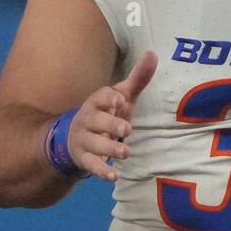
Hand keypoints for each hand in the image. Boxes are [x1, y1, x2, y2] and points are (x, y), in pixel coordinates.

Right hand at [67, 51, 157, 181]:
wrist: (77, 138)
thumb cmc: (107, 114)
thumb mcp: (122, 97)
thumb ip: (138, 78)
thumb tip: (153, 53)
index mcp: (97, 102)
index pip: (99, 97)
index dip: (108, 98)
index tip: (119, 100)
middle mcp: (88, 119)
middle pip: (96, 121)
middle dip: (110, 125)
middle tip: (126, 130)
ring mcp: (84, 139)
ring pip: (93, 143)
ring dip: (108, 148)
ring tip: (125, 153)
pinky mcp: (84, 158)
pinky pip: (91, 165)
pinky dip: (101, 171)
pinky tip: (113, 176)